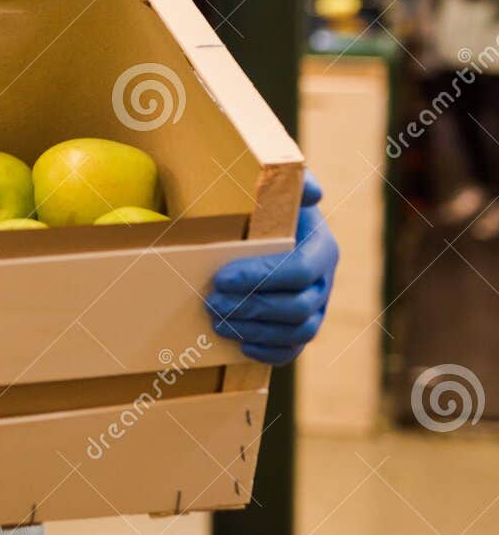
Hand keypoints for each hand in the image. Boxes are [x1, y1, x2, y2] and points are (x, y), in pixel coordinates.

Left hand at [205, 172, 336, 364]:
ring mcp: (316, 308)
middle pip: (297, 308)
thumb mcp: (283, 187)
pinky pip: (293, 349)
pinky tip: (240, 345)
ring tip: (217, 322)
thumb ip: (294, 182)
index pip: (298, 272)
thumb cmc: (274, 205)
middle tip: (210, 303)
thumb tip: (311, 192)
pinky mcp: (301, 326)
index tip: (221, 277)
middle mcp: (324, 282)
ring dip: (255, 331)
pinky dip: (270, 352)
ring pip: (297, 332)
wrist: (275, 225)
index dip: (260, 279)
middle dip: (251, 308)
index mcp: (322, 250)